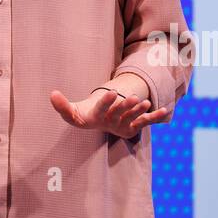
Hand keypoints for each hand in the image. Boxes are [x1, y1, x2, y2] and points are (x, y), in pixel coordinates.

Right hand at [49, 81, 170, 139]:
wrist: (97, 125)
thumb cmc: (83, 116)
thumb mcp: (71, 112)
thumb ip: (62, 105)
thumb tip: (51, 94)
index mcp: (97, 118)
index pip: (101, 110)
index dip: (107, 102)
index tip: (113, 92)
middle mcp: (111, 123)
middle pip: (120, 114)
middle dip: (127, 107)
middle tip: (134, 98)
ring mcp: (123, 124)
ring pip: (133, 118)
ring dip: (140, 111)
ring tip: (146, 102)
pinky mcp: (133, 126)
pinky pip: (146, 122)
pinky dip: (155, 117)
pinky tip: (165, 110)